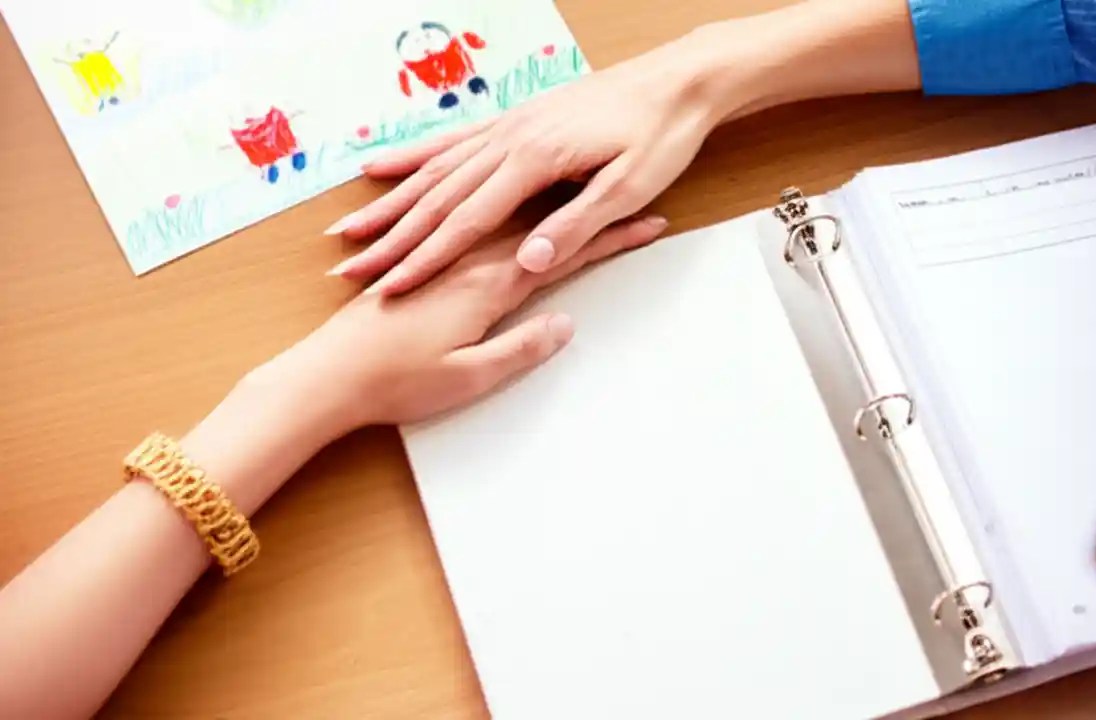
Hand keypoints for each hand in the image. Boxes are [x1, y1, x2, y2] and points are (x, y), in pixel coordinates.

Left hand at [287, 214, 666, 431]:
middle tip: (633, 196)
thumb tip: (565, 322)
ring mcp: (447, 256)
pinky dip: (498, 205)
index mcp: (487, 283)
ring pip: (507, 214)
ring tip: (587, 180)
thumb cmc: (395, 383)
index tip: (650, 223)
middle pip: (544, 225)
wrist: (324, 376)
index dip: (612, 239)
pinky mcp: (427, 264)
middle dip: (592, 212)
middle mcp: (470, 258)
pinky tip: (506, 193)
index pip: (565, 254)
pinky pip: (469, 218)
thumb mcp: (468, 377)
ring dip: (551, 200)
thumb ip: (520, 348)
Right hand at [324, 35, 727, 295]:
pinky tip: (382, 164)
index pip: (466, 221)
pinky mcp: (514, 122)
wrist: (678, 79)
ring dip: (389, 204)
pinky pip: (451, 142)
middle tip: (348, 270)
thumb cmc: (661, 134)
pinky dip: (413, 157)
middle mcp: (510, 140)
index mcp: (534, 161)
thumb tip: (531, 262)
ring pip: (434, 170)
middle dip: (391, 239)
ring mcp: (508, 128)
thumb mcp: (630, 188)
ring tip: (347, 229)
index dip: (425, 259)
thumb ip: (576, 225)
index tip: (388, 289)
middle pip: (438, 198)